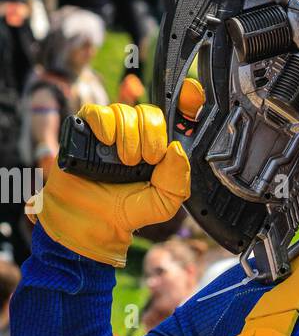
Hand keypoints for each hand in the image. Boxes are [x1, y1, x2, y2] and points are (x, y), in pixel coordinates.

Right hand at [27, 93, 192, 266]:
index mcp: (153, 148)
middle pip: (147, 113)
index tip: (170, 132)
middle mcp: (132, 135)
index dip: (174, 115)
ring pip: (123, 112)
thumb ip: (176, 182)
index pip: (166, 121)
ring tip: (123, 162)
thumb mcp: (161, 204)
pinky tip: (105, 142)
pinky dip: (104, 124)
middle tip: (143, 161)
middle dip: (149, 136)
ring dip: (127, 136)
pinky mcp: (83, 131)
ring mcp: (108, 131)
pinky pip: (96, 111)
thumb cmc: (124, 212)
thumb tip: (177, 148)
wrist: (90, 223)